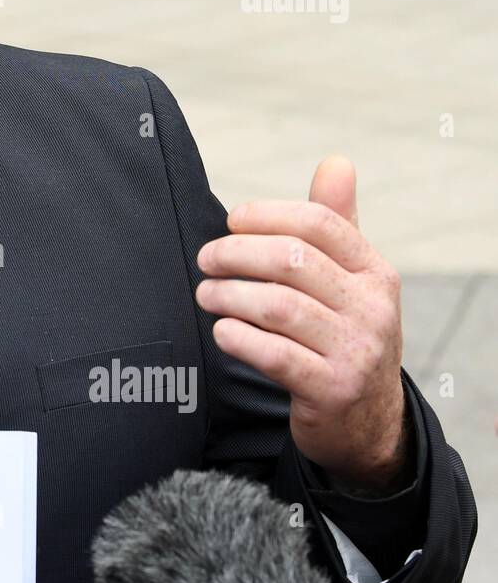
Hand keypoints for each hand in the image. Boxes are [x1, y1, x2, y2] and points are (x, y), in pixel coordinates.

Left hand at [195, 156, 407, 492]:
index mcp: (375, 272)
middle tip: (206, 260)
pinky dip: (239, 337)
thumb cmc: (344, 334)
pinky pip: (275, 354)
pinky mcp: (332, 390)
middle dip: (236, 254)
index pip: (318, 224)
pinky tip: (221, 329)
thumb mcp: (352, 281)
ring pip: (278, 306)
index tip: (230, 221)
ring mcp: (356, 351)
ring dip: (229, 294)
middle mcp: (373, 308)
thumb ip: (338, 223)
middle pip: (292, 261)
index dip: (266, 215)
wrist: (367, 421)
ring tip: (205, 293)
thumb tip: (335, 161)